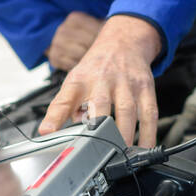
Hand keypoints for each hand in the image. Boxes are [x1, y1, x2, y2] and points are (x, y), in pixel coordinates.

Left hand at [38, 15, 162, 146]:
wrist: (123, 42)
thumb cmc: (96, 68)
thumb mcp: (74, 82)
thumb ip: (64, 108)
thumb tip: (56, 132)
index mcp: (80, 81)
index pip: (64, 99)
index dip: (55, 117)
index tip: (47, 132)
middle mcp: (102, 80)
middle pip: (99, 104)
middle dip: (99, 128)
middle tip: (97, 150)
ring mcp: (126, 83)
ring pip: (127, 110)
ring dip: (125, 134)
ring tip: (121, 153)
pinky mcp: (145, 87)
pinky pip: (149, 113)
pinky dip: (148, 132)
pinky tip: (145, 146)